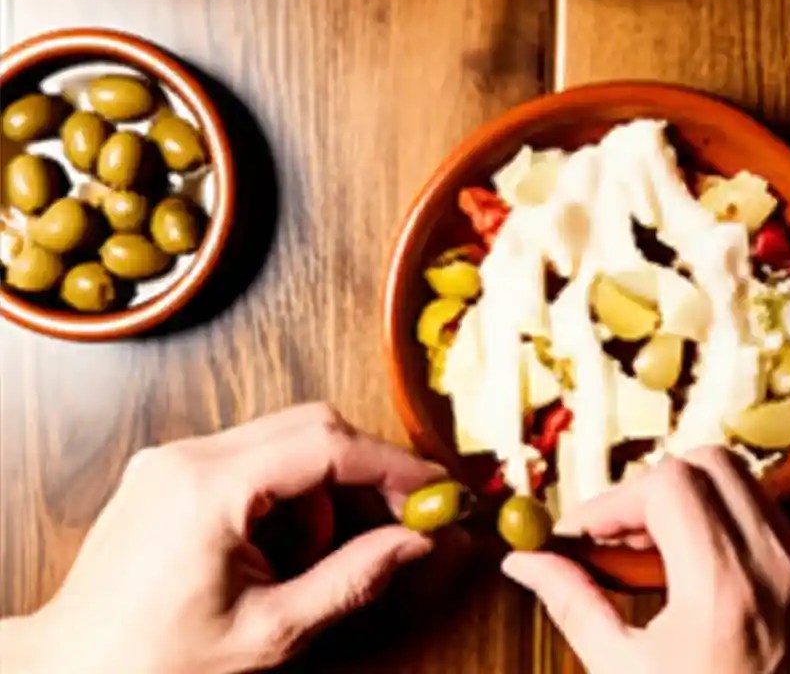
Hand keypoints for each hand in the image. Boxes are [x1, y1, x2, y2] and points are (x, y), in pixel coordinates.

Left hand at [0, 403, 441, 673]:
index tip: (434, 489)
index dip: (392, 464)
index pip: (326, 444)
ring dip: (323, 487)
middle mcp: (186, 457)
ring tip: (319, 554)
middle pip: (310, 425)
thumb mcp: (270, 631)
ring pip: (284, 438)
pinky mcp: (168, 470)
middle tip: (400, 517)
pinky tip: (283, 546)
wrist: (71, 669)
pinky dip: (287, 493)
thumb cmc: (154, 660)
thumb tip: (418, 541)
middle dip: (364, 470)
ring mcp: (172, 458)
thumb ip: (353, 579)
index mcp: (208, 489)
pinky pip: (252, 456)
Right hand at [502, 446, 789, 673]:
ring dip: (691, 504)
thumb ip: (574, 605)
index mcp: (724, 589)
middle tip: (615, 537)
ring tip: (648, 558)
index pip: (669, 485)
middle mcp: (776, 570)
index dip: (613, 502)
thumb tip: (527, 564)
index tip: (582, 535)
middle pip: (711, 465)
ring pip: (745, 488)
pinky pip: (769, 525)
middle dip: (653, 489)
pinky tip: (689, 575)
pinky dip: (724, 529)